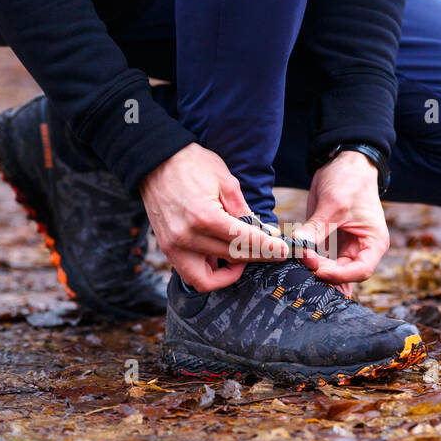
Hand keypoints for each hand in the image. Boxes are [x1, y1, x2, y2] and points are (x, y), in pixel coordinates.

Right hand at [140, 143, 288, 291]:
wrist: (156, 162)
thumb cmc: (191, 165)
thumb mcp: (226, 182)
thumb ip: (245, 211)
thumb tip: (265, 233)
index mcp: (205, 217)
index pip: (244, 242)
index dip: (268, 249)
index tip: (284, 252)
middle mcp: (187, 237)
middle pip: (232, 259)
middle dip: (257, 256)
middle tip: (271, 251)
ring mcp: (174, 247)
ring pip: (209, 278)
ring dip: (230, 273)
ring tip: (243, 257)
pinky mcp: (167, 249)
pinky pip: (191, 274)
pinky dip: (209, 273)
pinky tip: (222, 258)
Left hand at [293, 149, 388, 286]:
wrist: (345, 163)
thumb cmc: (350, 180)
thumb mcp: (333, 204)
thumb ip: (316, 228)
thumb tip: (296, 246)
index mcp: (374, 242)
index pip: (361, 271)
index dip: (340, 275)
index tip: (318, 269)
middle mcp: (363, 248)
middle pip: (345, 274)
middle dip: (323, 271)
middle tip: (302, 260)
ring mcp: (348, 247)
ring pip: (333, 270)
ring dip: (316, 270)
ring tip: (299, 267)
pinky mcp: (333, 242)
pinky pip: (323, 260)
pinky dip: (312, 262)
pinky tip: (299, 264)